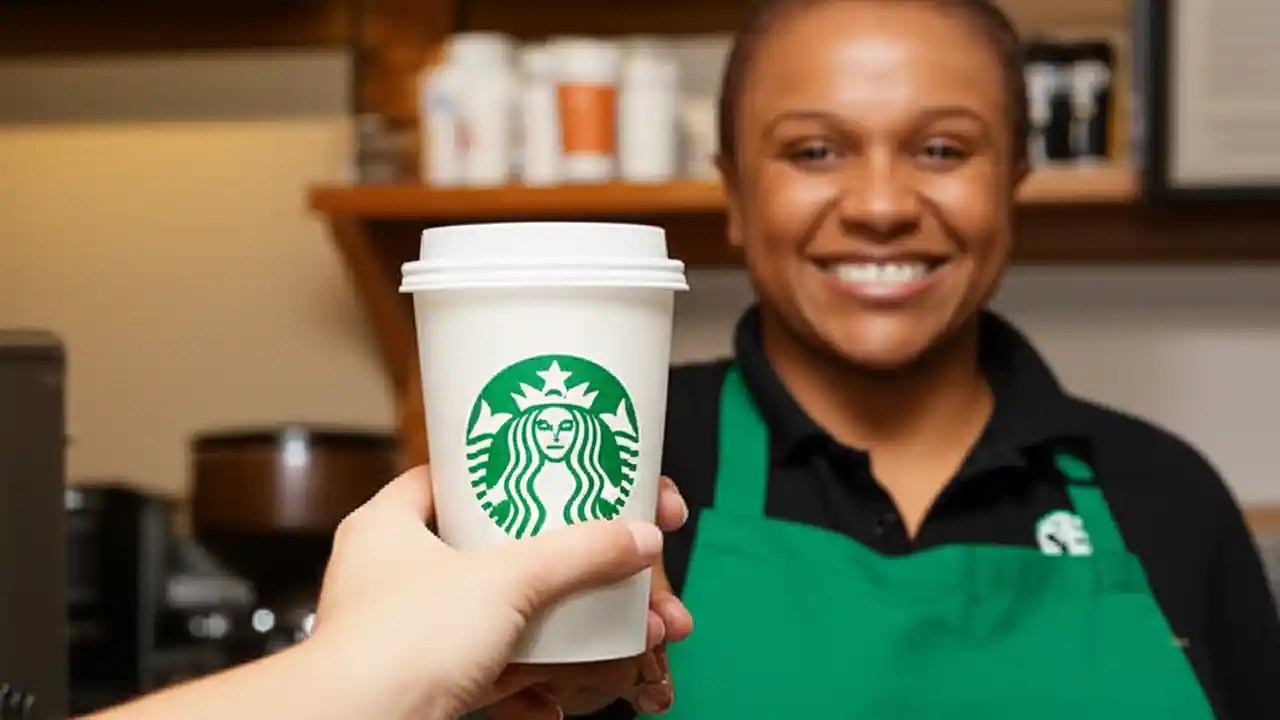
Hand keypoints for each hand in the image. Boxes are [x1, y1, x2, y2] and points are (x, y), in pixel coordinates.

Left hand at [306, 466, 685, 719]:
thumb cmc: (396, 645)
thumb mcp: (505, 580)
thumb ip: (577, 553)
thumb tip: (637, 536)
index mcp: (390, 525)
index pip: (449, 476)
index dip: (502, 470)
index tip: (550, 472)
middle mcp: (392, 574)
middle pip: (488, 547)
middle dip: (555, 559)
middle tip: (599, 549)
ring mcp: (408, 631)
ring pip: (496, 614)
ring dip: (557, 623)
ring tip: (613, 620)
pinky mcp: (425, 680)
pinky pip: (491, 668)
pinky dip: (532, 677)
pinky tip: (566, 689)